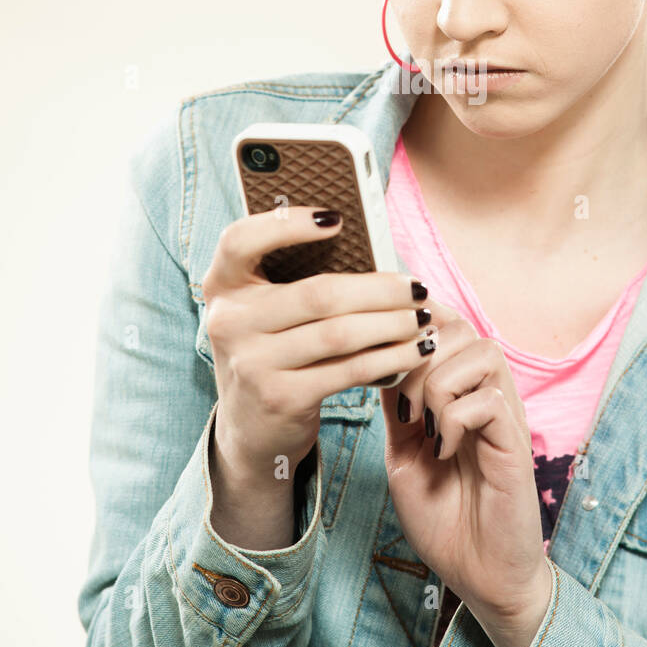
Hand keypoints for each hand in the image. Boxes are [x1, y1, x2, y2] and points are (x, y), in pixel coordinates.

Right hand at [200, 206, 434, 485]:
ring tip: (424, 318)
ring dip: (393, 323)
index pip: (241, 240)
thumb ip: (296, 281)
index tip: (338, 218)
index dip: (287, 224)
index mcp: (222, 286)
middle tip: (417, 287)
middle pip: (318, 293)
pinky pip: (350, 370)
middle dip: (380, 289)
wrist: (250, 429)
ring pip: (340, 333)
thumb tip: (373, 255)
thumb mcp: (266, 313)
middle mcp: (229, 322)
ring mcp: (252, 363)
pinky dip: (391, 358)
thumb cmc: (273, 352)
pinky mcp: (280, 398)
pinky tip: (416, 351)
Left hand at [379, 295, 552, 646]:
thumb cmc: (444, 517)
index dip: (413, 322)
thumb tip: (376, 357)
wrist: (479, 574)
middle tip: (401, 404)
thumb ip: (395, 406)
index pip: (446, 324)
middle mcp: (488, 393)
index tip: (378, 348)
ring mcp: (506, 415)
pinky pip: (490, 400)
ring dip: (439, 382)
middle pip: (461, 326)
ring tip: (424, 425)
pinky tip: (444, 451)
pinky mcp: (516, 443)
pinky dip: (455, 420)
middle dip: (417, 354)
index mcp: (462, 391)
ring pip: (481, 351)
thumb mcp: (403, 453)